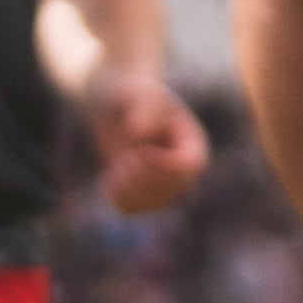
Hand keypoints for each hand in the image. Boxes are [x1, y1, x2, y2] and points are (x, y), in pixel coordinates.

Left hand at [84, 71, 209, 217]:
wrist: (114, 102)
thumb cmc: (130, 93)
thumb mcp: (137, 93)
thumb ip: (142, 108)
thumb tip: (137, 134)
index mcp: (192, 141)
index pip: (189, 165)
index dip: (162, 164)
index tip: (139, 150)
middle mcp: (183, 168)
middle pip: (172, 189)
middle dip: (142, 176)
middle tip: (125, 156)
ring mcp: (162, 185)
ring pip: (150, 204)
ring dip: (127, 188)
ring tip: (117, 165)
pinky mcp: (140, 194)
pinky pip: (131, 209)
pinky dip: (117, 197)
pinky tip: (111, 177)